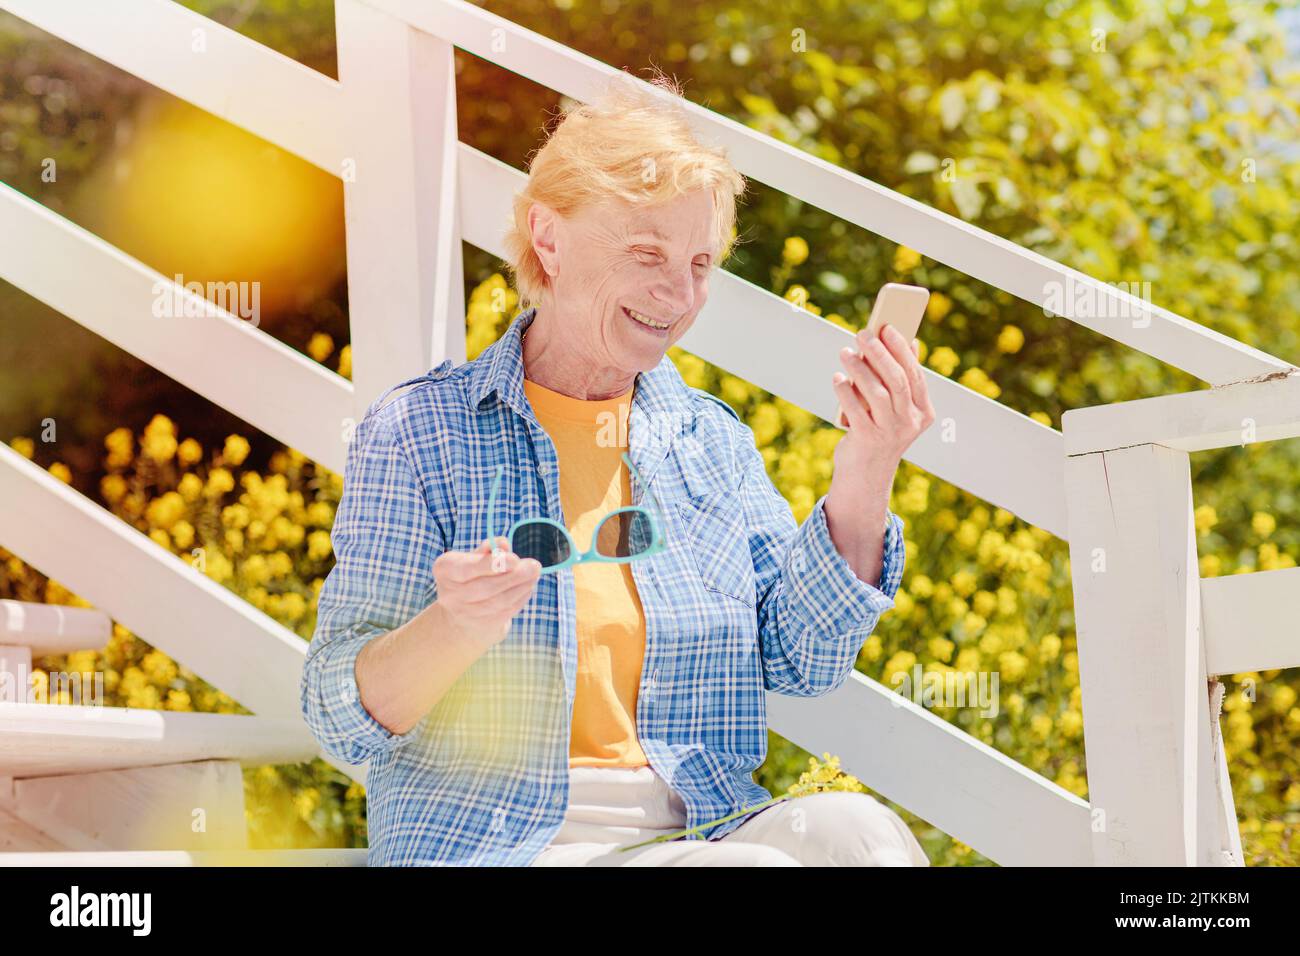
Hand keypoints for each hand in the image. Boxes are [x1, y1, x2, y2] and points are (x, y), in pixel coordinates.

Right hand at [431, 537, 540, 647]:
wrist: (462, 611)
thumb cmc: (472, 574)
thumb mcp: (475, 557)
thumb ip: (489, 549)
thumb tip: (503, 544)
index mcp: (445, 570)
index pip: (466, 568)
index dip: (491, 565)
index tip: (514, 559)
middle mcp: (450, 594)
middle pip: (486, 587)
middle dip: (514, 576)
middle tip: (534, 566)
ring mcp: (464, 614)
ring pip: (498, 601)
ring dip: (521, 587)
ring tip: (534, 575)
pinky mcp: (480, 626)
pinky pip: (505, 612)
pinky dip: (520, 598)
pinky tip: (527, 587)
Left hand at [831, 323, 934, 478]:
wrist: (867, 473)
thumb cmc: (880, 431)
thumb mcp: (897, 408)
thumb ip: (902, 378)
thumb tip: (909, 341)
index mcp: (922, 411)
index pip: (914, 374)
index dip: (900, 349)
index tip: (887, 327)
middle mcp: (909, 422)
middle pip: (897, 380)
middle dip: (879, 353)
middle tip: (863, 333)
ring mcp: (889, 432)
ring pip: (876, 393)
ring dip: (859, 369)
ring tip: (845, 352)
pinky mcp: (867, 440)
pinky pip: (855, 409)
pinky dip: (844, 391)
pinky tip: (837, 377)